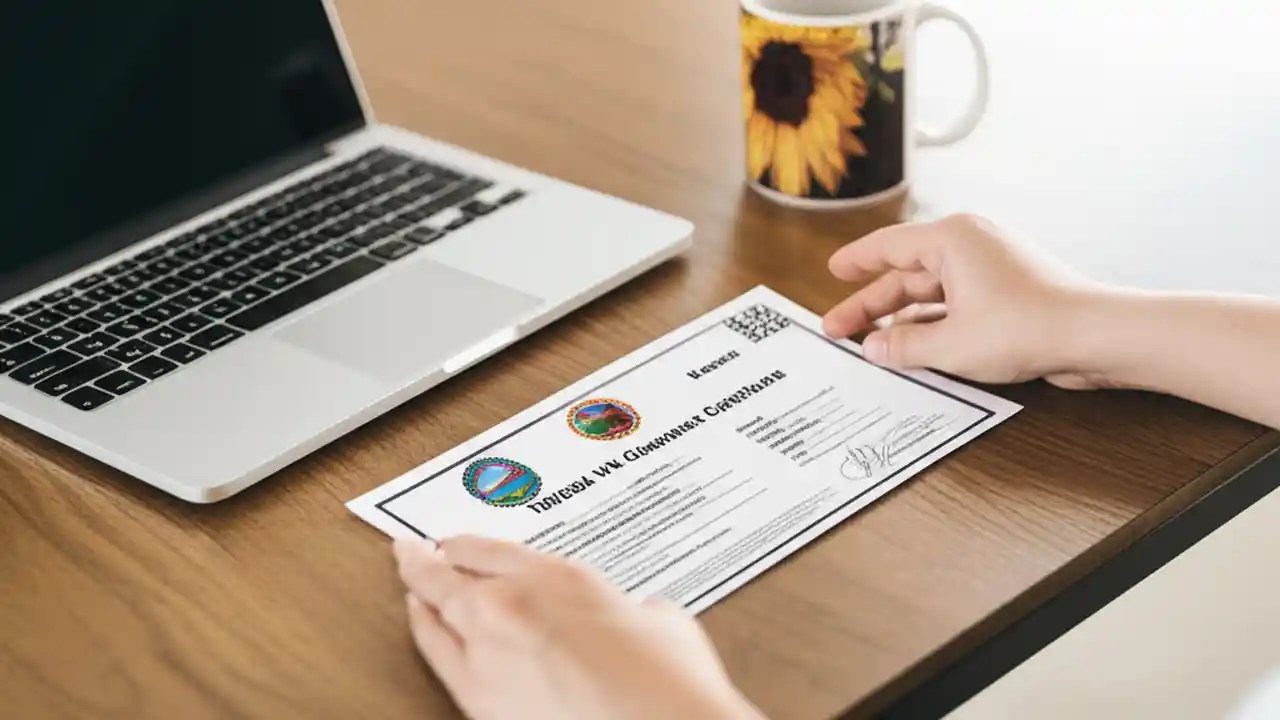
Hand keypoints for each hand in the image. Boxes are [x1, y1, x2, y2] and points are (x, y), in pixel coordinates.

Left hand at [393, 536, 762, 719]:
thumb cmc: (668, 686)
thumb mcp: (658, 619)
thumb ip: (626, 607)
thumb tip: (628, 616)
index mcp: (555, 576)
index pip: (484, 547)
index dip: (463, 544)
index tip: (455, 543)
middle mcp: (512, 607)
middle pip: (444, 574)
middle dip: (420, 560)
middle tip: (407, 550)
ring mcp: (489, 657)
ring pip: (432, 616)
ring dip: (419, 598)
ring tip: (411, 591)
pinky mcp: (481, 703)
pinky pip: (440, 661)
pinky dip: (429, 639)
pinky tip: (431, 637)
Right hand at [822, 213, 1117, 388]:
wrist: (1095, 336)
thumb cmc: (1029, 326)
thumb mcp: (950, 344)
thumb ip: (904, 345)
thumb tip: (875, 346)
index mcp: (952, 239)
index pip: (889, 246)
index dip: (857, 262)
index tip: (834, 271)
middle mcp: (970, 246)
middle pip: (906, 274)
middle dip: (872, 304)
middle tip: (840, 328)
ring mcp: (990, 269)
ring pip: (931, 293)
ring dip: (902, 319)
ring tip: (873, 346)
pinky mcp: (1007, 293)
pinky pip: (956, 305)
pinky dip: (933, 324)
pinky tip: (915, 348)